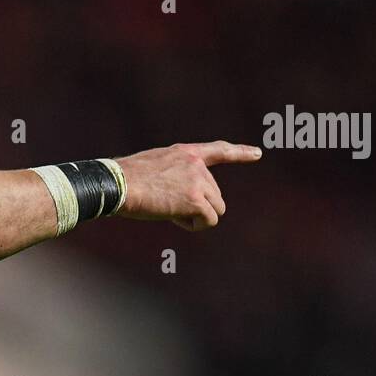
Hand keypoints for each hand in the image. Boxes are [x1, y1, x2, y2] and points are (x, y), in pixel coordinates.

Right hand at [113, 141, 260, 230]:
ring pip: (216, 209)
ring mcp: (198, 181)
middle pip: (216, 194)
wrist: (118, 184)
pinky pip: (209, 220)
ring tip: (169, 211)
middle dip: (197, 206)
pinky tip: (174, 218)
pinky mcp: (196, 200)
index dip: (240, 153)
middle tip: (168, 206)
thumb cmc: (124, 180)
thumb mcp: (152, 167)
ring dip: (196, 216)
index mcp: (186, 152)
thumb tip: (179, 197)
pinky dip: (194, 225)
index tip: (258, 153)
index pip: (219, 150)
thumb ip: (173, 174)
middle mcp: (197, 165)